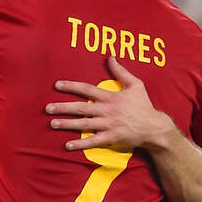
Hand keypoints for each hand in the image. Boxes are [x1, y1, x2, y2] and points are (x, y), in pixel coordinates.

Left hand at [46, 55, 175, 151]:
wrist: (154, 127)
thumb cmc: (144, 105)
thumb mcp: (135, 85)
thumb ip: (121, 71)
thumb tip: (110, 56)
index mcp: (110, 97)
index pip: (86, 90)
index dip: (71, 87)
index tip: (57, 85)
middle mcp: (107, 111)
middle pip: (81, 108)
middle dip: (63, 107)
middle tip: (48, 108)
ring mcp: (108, 125)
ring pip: (83, 124)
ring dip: (67, 124)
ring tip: (52, 123)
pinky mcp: (111, 138)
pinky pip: (92, 142)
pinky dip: (80, 144)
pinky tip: (68, 145)